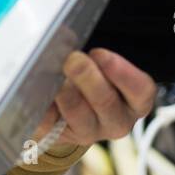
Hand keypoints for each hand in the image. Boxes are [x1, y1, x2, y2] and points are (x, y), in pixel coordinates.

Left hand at [33, 48, 156, 148]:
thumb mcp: (101, 66)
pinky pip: (48, 124)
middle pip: (106, 102)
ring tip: (55, 77)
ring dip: (64, 92)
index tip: (99, 54)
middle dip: (87, 78)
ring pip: (77, 114)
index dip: (121, 73)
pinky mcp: (61, 137)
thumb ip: (90, 53)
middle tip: (72, 61)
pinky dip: (41, 106)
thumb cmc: (93, 81)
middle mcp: (117, 120)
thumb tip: (63, 36)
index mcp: (135, 101)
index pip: (140, 90)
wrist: (71, 111)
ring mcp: (89, 133)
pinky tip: (35, 93)